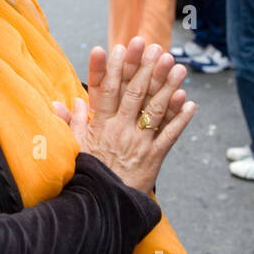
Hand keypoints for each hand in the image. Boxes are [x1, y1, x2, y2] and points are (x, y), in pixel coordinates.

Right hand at [52, 40, 195, 193]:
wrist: (102, 205)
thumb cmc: (87, 175)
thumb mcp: (74, 148)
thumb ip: (71, 123)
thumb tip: (63, 102)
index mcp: (101, 126)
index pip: (107, 90)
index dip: (113, 68)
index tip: (117, 47)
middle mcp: (121, 130)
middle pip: (135, 93)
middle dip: (145, 68)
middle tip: (154, 48)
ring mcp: (140, 143)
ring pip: (156, 109)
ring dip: (168, 86)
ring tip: (178, 66)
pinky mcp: (154, 157)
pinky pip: (170, 135)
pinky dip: (181, 118)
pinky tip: (189, 101)